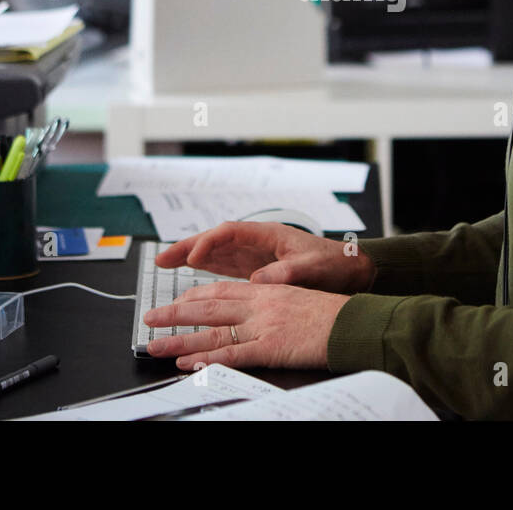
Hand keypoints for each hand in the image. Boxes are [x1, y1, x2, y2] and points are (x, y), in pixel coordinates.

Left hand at [142, 281, 350, 369]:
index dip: (195, 296)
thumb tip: (254, 312)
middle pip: (208, 307)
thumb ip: (273, 303)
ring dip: (181, 339)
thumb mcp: (299, 298)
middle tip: (150, 319)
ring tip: (155, 345)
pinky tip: (189, 362)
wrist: (355, 322)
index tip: (177, 300)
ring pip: (213, 331)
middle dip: (175, 313)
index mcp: (267, 291)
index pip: (222, 290)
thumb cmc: (333, 313)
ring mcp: (264, 326)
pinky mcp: (271, 347)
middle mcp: (260, 305)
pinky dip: (208, 358)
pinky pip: (233, 354)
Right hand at [155, 221, 374, 292]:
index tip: (193, 256)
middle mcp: (257, 242)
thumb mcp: (311, 268)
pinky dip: (205, 268)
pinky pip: (224, 266)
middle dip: (187, 246)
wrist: (351, 270)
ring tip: (163, 264)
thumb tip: (258, 281)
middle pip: (215, 240)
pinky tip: (189, 274)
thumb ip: (286, 273)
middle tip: (161, 258)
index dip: (209, 242)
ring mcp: (254, 255)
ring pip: (215, 252)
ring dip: (190, 256)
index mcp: (268, 234)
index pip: (229, 232)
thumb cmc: (334, 264)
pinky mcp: (256, 269)